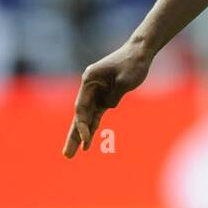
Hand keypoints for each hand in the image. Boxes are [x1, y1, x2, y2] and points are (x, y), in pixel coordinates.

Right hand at [62, 41, 152, 157]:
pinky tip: (88, 140)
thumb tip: (107, 106)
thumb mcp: (125, 81)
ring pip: (86, 117)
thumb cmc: (133, 63)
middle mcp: (89, 86)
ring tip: (72, 152)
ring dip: (81, 135)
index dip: (82, 126)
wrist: (140, 52)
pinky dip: (93, 126)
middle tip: (67, 155)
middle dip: (73, 136)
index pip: (81, 108)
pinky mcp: (105, 96)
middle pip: (79, 116)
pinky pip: (97, 114)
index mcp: (89, 80)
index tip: (86, 140)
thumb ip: (113, 97)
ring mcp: (96, 92)